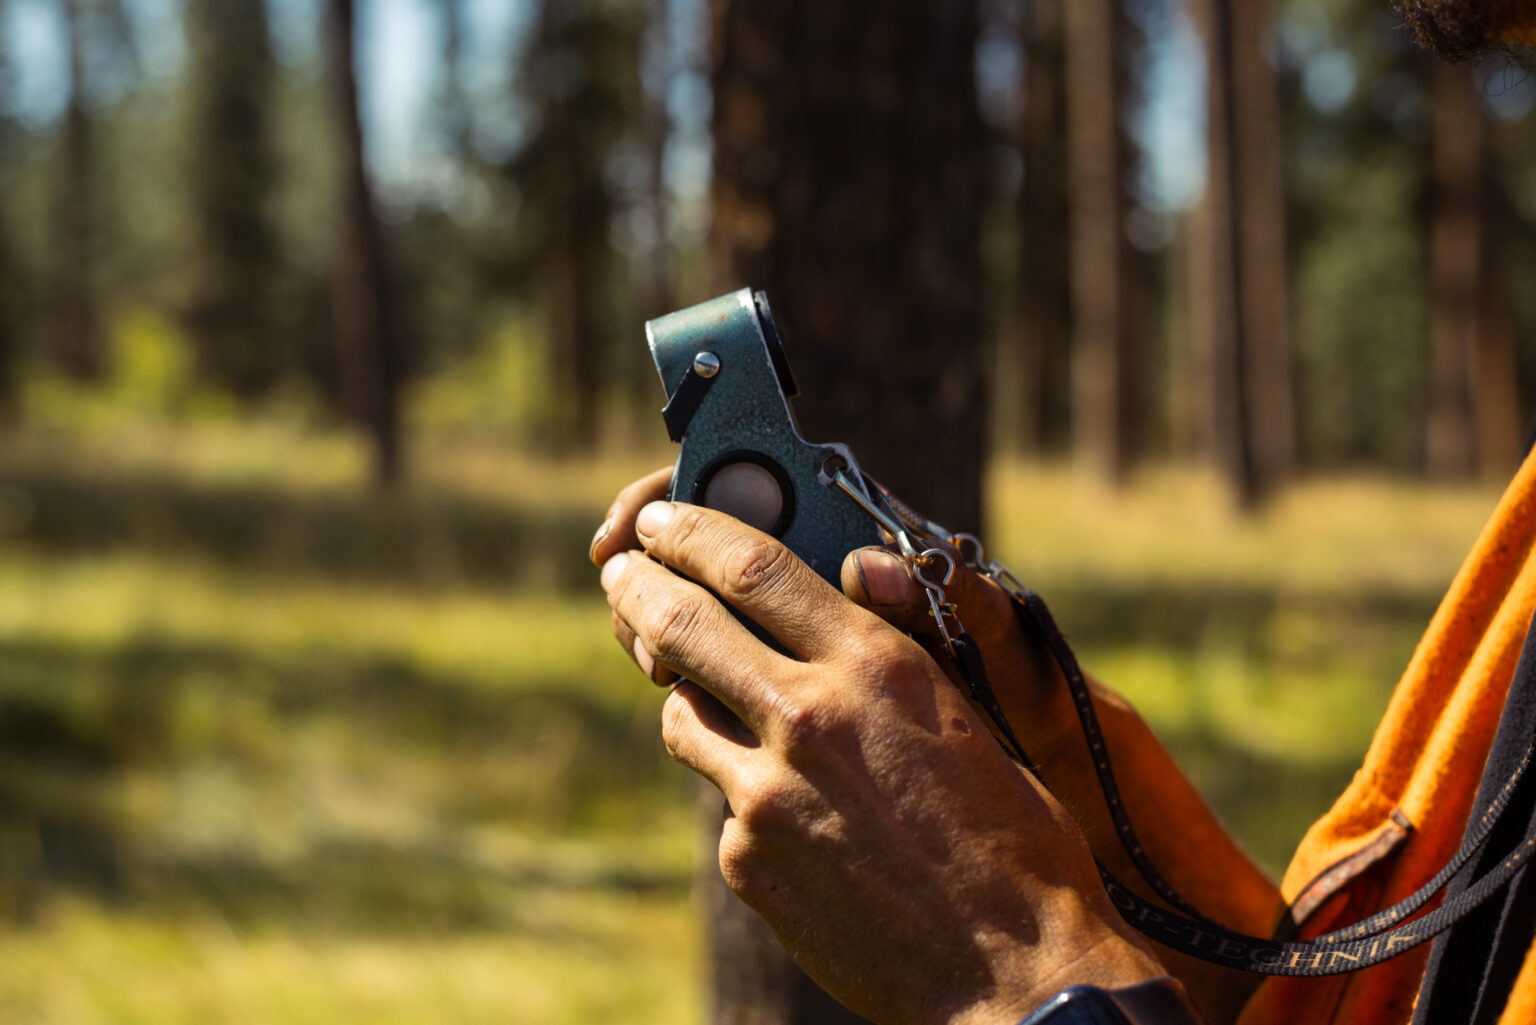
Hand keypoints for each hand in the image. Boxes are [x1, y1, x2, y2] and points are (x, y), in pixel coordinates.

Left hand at [596, 497, 1162, 1024]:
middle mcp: (810, 716)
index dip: (692, 532)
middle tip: (621, 571)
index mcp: (875, 665)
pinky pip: (720, 798)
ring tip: (695, 685)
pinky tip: (780, 803)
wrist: (1013, 968)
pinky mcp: (748, 860)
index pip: (752, 567)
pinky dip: (737, 785)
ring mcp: (768, 793)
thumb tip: (842, 589)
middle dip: (638, 587)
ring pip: (683, 713)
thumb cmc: (1012, 837)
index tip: (661, 520)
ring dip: (685, 691)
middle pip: (682, 625)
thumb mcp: (959, 715)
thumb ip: (886, 652)